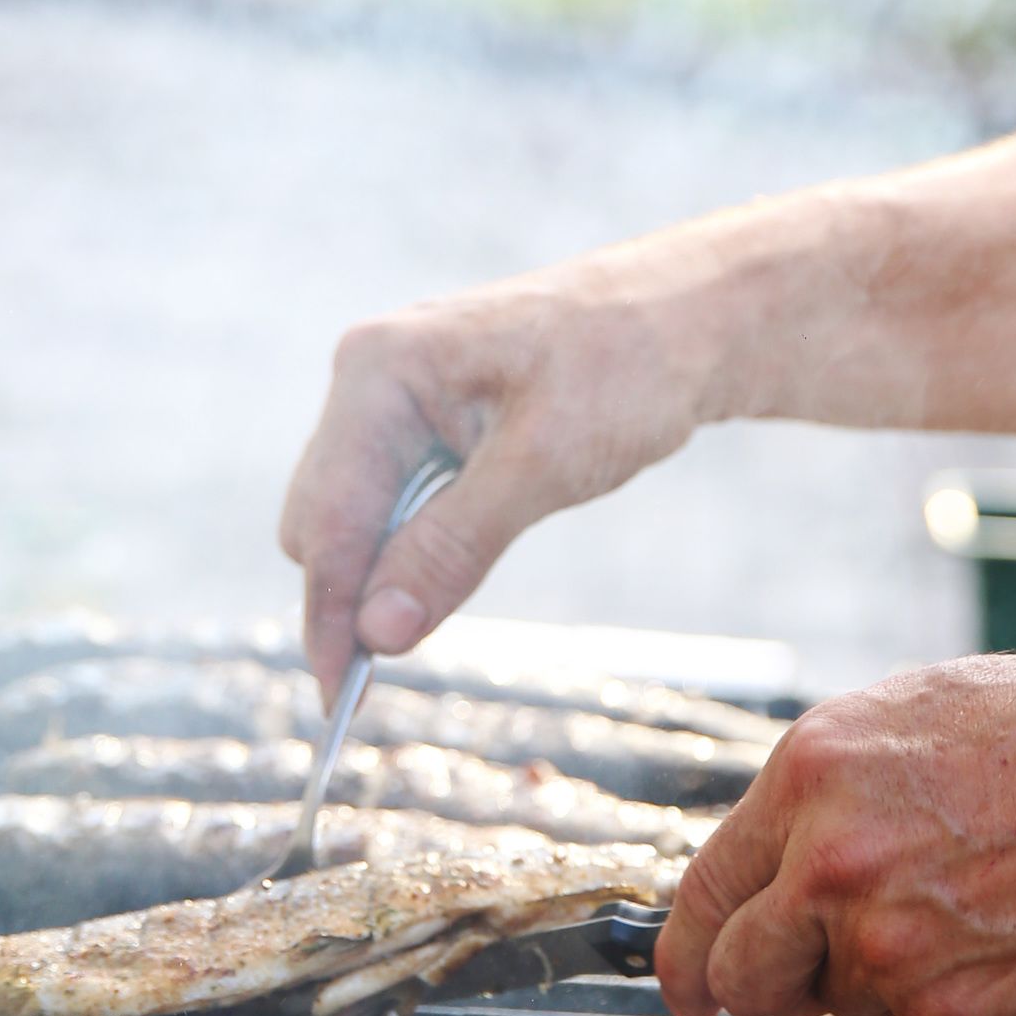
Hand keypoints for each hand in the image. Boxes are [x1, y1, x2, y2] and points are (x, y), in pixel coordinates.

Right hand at [281, 239, 737, 697]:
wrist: (692, 314)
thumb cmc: (626, 366)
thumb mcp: (545, 464)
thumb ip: (453, 546)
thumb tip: (378, 635)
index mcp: (380, 369)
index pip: (327, 517)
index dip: (330, 614)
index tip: (340, 701)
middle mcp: (372, 375)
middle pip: (323, 519)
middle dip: (350, 596)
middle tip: (388, 677)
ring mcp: (398, 394)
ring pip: (355, 513)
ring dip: (383, 571)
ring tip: (428, 616)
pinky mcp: (428, 416)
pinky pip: (395, 498)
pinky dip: (411, 545)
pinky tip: (447, 568)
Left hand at [654, 654, 1015, 1015]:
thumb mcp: (913, 716)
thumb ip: (825, 792)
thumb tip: (776, 858)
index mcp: (808, 777)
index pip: (703, 894)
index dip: (689, 953)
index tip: (689, 984)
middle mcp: (827, 866)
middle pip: (745, 976)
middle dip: (776, 979)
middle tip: (834, 958)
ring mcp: (887, 952)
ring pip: (845, 1004)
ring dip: (887, 977)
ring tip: (976, 902)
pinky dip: (961, 1005)